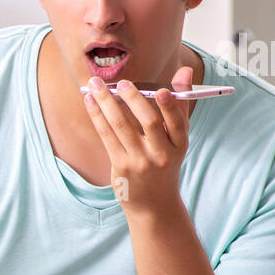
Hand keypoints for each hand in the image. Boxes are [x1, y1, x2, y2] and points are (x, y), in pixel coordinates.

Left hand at [83, 66, 192, 217]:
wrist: (153, 204)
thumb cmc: (164, 162)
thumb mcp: (177, 139)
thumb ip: (179, 105)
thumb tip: (184, 70)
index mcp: (180, 144)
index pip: (179, 123)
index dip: (171, 107)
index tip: (161, 90)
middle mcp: (162, 154)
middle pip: (150, 123)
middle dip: (134, 99)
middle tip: (122, 82)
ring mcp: (140, 161)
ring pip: (122, 126)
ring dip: (107, 103)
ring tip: (95, 85)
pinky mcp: (120, 166)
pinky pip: (107, 136)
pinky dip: (97, 116)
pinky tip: (90, 102)